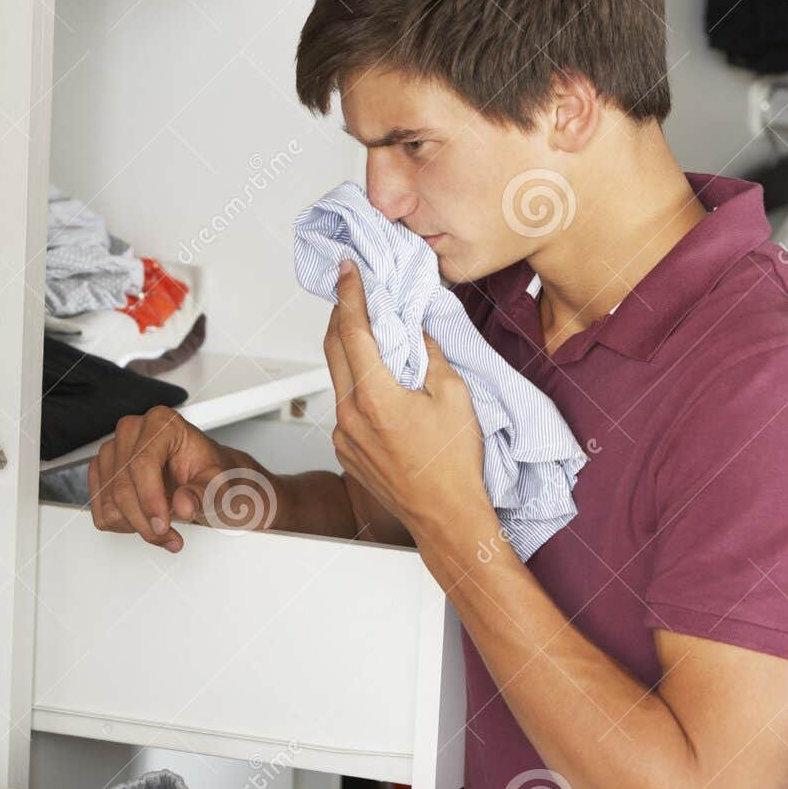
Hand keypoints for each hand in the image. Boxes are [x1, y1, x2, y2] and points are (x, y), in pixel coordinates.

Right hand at [87, 406, 270, 551]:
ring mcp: (113, 450)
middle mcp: (133, 431)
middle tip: (168, 535)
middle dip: (145, 521)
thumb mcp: (218, 484)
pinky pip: (101, 509)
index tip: (163, 525)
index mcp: (162, 423)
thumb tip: (184, 505)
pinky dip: (123, 524)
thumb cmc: (210, 473)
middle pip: (123, 486)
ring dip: (136, 525)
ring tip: (163, 528)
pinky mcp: (102, 471)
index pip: (143, 463)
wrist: (204, 476)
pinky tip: (146, 521)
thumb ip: (204, 493)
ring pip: (109, 502)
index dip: (150, 500)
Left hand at [324, 259, 490, 539]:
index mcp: (374, 395)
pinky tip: (380, 386)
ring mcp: (343, 434)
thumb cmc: (454, 464)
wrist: (446, 517)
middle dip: (342, 315)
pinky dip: (356, 387)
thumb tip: (415, 329)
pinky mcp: (345, 450)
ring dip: (350, 352)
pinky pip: (344, 406)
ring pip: (338, 378)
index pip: (352, 330)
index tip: (348, 270)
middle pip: (334, 348)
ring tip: (373, 338)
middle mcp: (349, 414)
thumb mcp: (453, 395)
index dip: (350, 293)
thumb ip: (429, 354)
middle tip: (354, 293)